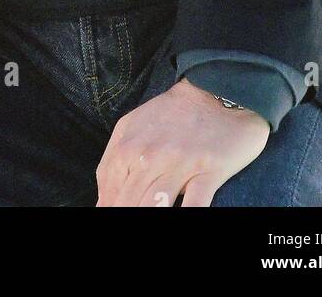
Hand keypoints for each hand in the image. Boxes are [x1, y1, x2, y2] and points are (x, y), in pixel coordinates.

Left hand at [95, 76, 269, 206]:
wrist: (217, 91)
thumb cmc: (174, 114)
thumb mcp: (134, 127)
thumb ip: (116, 161)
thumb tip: (104, 199)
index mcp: (128, 144)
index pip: (108, 190)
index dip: (108, 207)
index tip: (112, 213)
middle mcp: (150, 155)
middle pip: (129, 201)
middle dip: (126, 212)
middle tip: (123, 230)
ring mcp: (179, 164)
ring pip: (156, 207)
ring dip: (151, 214)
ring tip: (153, 213)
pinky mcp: (208, 171)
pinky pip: (194, 206)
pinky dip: (186, 214)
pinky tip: (182, 214)